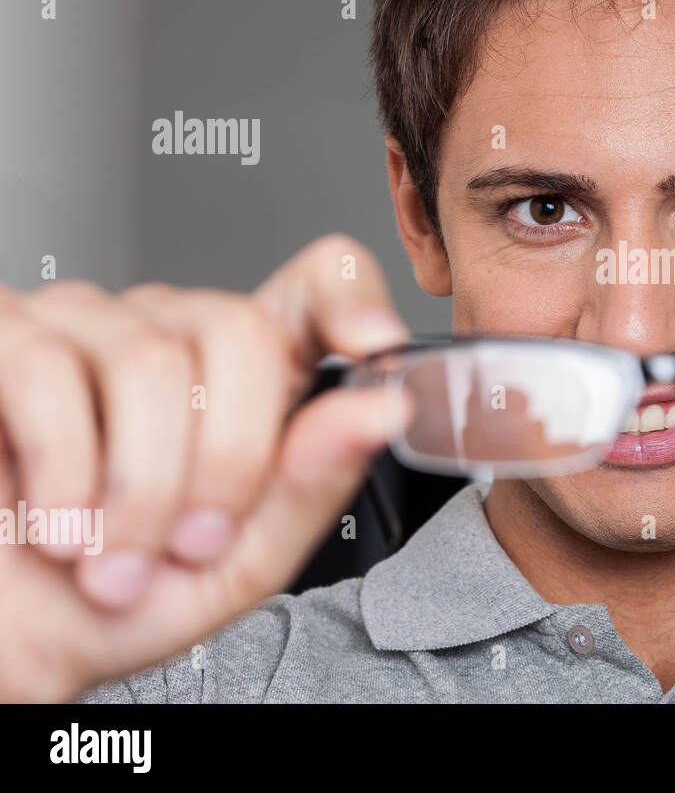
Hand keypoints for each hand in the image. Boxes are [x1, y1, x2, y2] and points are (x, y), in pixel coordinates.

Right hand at [0, 234, 407, 701]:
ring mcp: (82, 325)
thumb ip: (315, 483)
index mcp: (243, 377)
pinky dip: (62, 473)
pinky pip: (48, 370)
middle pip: (240, 330)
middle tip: (193, 543)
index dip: (349, 299)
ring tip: (115, 559)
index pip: (313, 288)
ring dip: (138, 490)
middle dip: (228, 458)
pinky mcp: (4, 336)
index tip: (372, 344)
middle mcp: (167, 332)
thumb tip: (381, 408)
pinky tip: (55, 524)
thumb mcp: (242, 562)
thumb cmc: (119, 599)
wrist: (16, 642)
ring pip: (149, 361)